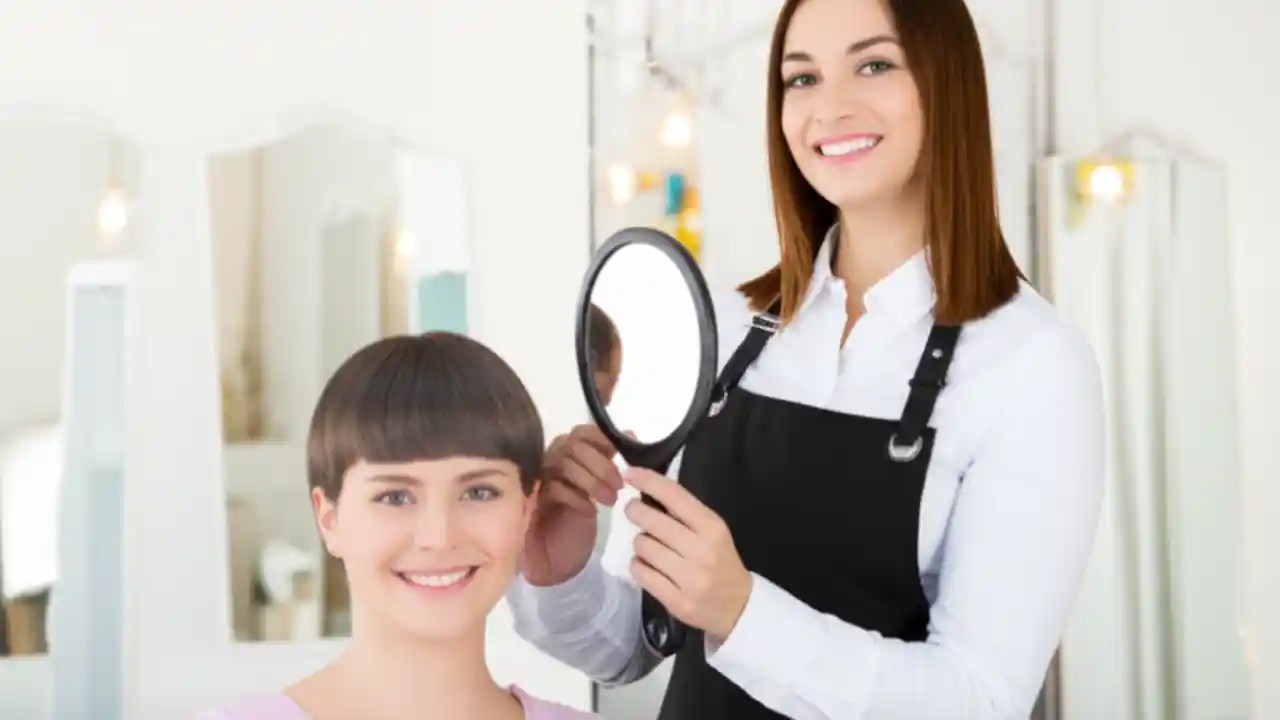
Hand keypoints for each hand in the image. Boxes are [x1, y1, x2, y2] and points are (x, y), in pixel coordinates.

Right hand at [520, 424, 623, 586]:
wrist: (554, 553)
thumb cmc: (578, 516)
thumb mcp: (600, 487)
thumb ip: (610, 459)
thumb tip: (631, 434)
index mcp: (568, 450)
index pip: (584, 431)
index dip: (603, 439)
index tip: (622, 456)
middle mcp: (551, 457)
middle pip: (574, 446)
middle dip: (601, 464)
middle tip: (620, 486)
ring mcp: (539, 477)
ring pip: (564, 464)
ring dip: (592, 482)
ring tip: (611, 502)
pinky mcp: (532, 498)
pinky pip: (555, 488)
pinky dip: (577, 498)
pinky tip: (590, 511)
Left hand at [624, 468, 752, 641]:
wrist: (738, 606)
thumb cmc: (720, 560)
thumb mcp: (712, 531)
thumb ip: (685, 513)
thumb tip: (647, 489)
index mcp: (712, 527)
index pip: (675, 496)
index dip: (649, 482)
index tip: (630, 474)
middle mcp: (702, 550)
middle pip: (652, 521)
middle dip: (635, 511)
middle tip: (633, 511)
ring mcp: (689, 578)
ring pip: (643, 546)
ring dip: (639, 543)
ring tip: (648, 546)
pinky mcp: (676, 601)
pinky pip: (641, 573)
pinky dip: (638, 565)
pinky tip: (647, 565)